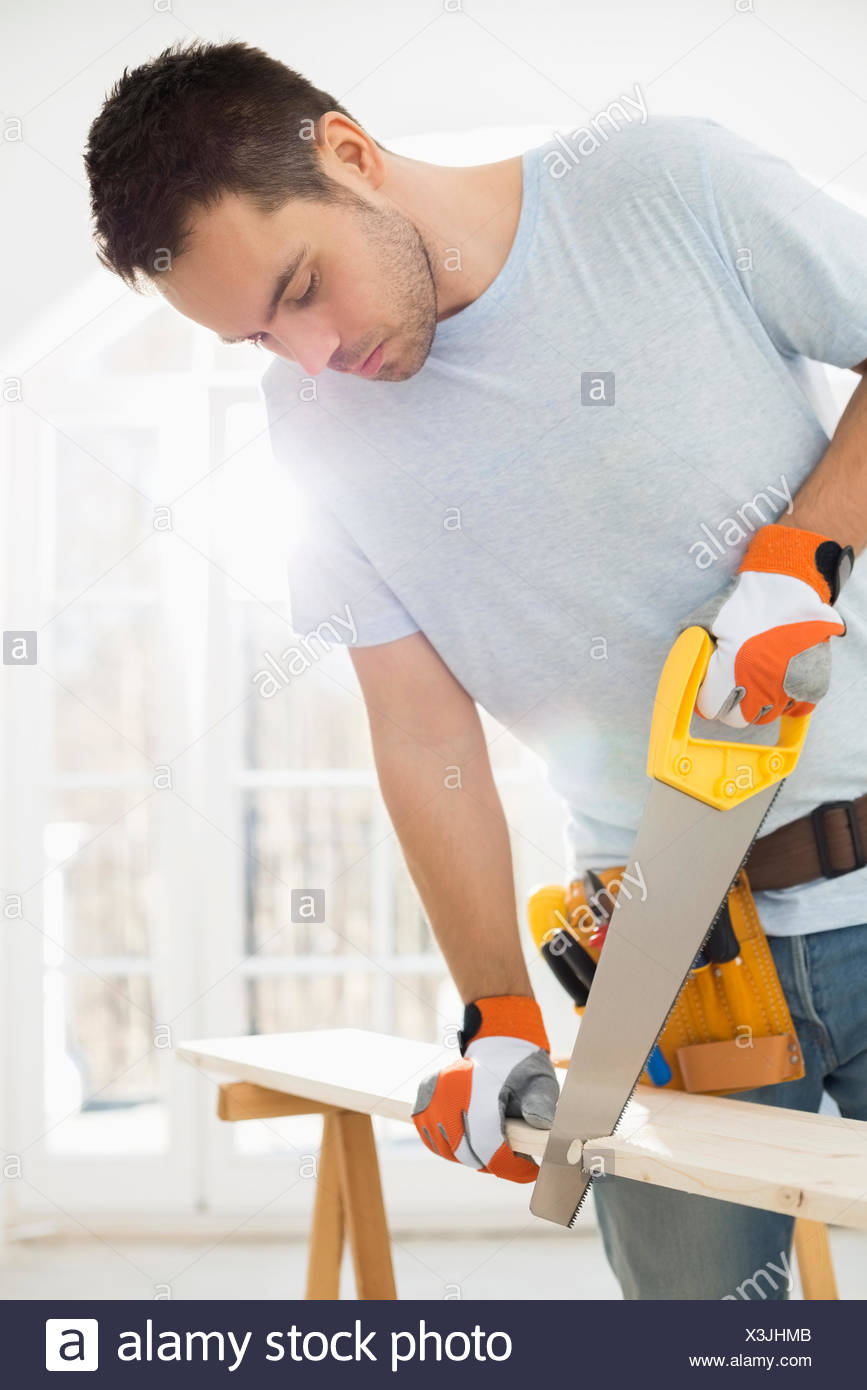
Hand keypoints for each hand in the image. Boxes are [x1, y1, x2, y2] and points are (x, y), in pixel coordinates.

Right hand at [411, 995, 558, 1182]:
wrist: (496, 1041)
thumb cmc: (520, 1065)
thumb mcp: (539, 1080)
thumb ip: (540, 1105)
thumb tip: (539, 1128)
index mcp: (480, 1088)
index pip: (488, 1146)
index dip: (510, 1167)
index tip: (528, 1171)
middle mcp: (450, 1092)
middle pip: (466, 1152)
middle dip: (492, 1164)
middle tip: (513, 1162)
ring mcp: (433, 1096)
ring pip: (448, 1149)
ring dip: (470, 1158)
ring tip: (492, 1153)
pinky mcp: (423, 1098)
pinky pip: (431, 1138)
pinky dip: (448, 1148)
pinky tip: (469, 1146)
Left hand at [680, 524, 852, 727]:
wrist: (786, 586)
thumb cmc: (743, 603)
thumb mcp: (704, 622)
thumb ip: (690, 650)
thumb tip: (682, 672)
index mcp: (731, 674)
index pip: (711, 709)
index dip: (707, 698)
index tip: (709, 688)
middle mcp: (761, 688)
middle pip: (739, 718)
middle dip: (731, 704)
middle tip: (732, 683)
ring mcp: (789, 689)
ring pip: (767, 715)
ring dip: (759, 703)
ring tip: (756, 675)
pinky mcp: (813, 687)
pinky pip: (796, 708)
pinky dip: (787, 699)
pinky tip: (779, 678)